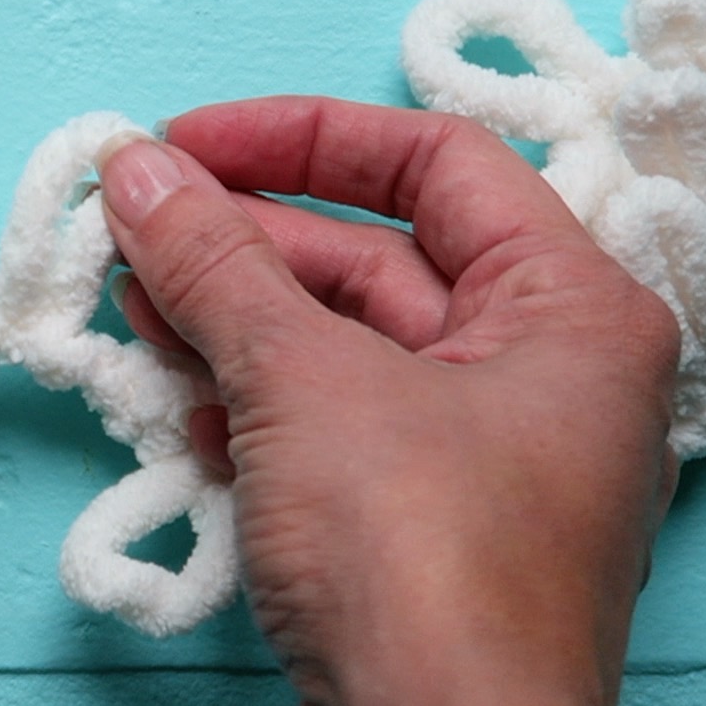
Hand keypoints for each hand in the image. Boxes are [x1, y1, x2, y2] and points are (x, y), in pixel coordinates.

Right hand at [95, 97, 678, 705]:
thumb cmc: (427, 568)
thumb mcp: (304, 381)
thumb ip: (216, 262)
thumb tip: (138, 173)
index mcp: (574, 310)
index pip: (437, 162)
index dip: (300, 136)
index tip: (185, 142)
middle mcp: (547, 376)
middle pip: (376, 258)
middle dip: (243, 243)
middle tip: (132, 228)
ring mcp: (488, 462)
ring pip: (342, 349)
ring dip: (232, 322)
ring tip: (133, 308)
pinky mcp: (426, 534)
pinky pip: (333, 430)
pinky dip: (254, 407)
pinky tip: (184, 405)